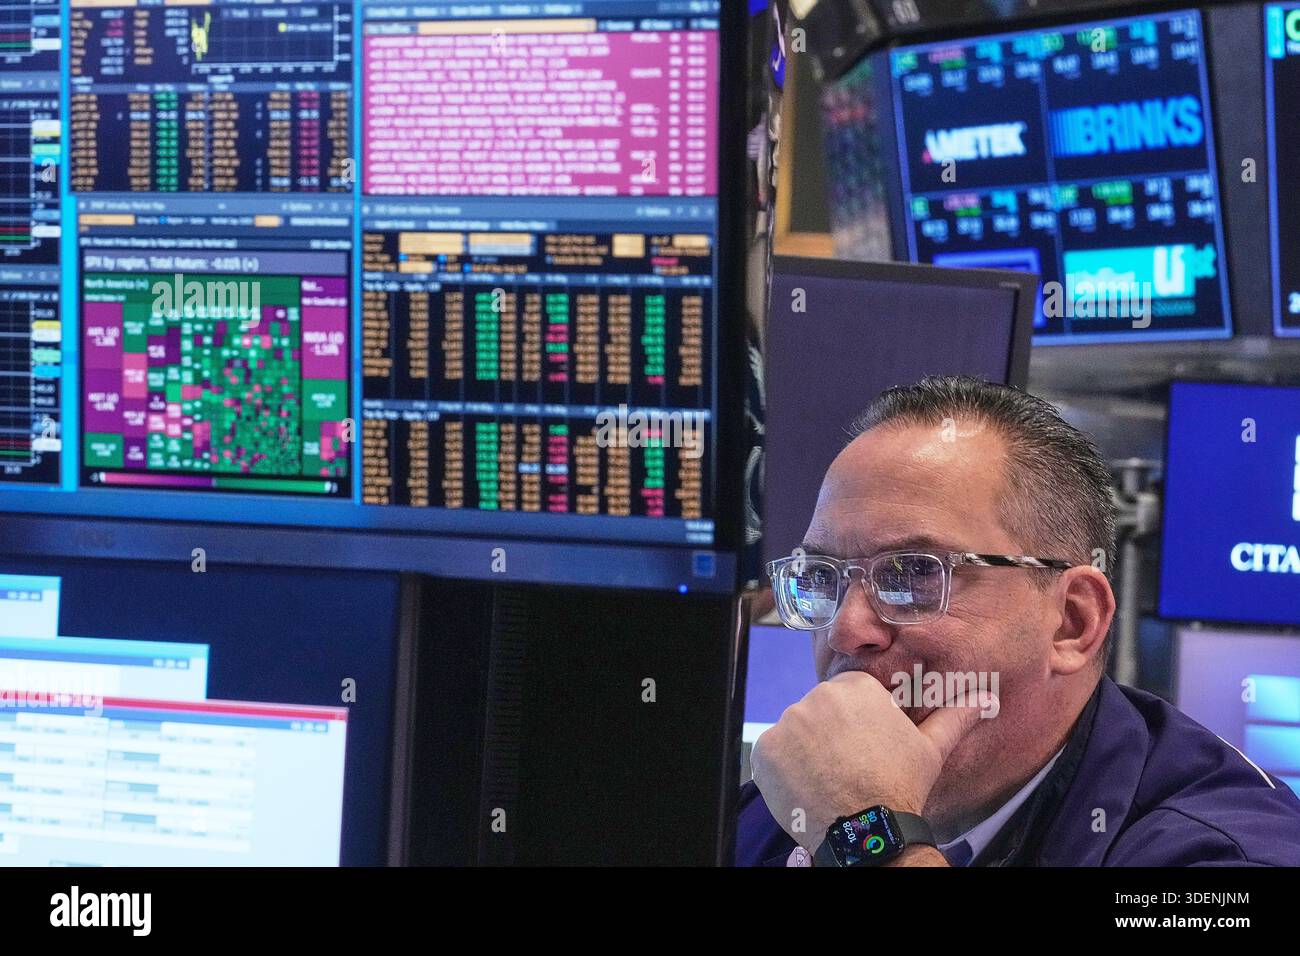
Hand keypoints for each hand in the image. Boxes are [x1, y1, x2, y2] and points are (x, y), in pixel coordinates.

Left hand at [750, 670, 989, 851]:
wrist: (870, 829)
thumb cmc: (900, 786)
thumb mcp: (930, 748)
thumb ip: (953, 716)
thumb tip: (985, 698)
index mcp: (855, 688)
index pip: (846, 696)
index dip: (854, 724)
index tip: (863, 749)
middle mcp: (817, 696)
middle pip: (818, 711)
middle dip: (828, 735)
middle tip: (847, 766)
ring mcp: (788, 722)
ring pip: (795, 732)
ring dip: (805, 751)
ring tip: (829, 778)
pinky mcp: (765, 749)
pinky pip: (772, 753)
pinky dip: (784, 769)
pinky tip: (807, 785)